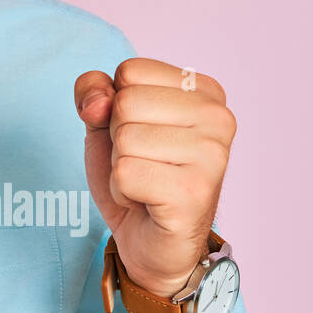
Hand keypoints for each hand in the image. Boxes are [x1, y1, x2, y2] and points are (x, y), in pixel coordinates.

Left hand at [74, 58, 235, 297]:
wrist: (149, 241)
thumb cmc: (135, 174)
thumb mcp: (105, 121)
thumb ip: (93, 92)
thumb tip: (97, 102)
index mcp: (205, 91)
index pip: (129, 71)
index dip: (116, 105)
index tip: (141, 132)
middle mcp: (219, 119)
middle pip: (125, 103)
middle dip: (117, 137)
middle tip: (143, 162)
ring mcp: (212, 157)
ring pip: (124, 139)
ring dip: (119, 167)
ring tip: (146, 182)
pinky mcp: (195, 193)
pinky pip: (125, 174)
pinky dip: (122, 191)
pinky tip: (147, 201)